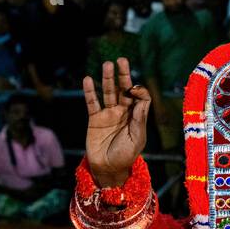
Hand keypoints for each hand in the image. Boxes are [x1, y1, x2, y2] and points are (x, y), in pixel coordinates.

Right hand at [82, 58, 150, 187]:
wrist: (108, 169)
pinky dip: (90, 91)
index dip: (138, 90)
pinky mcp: (94, 119)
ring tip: (107, 64)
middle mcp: (123, 112)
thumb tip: (141, 96)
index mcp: (136, 116)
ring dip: (108, 79)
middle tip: (121, 60)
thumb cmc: (126, 156)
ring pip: (108, 92)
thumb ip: (140, 118)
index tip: (134, 89)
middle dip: (123, 75)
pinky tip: (88, 80)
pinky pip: (92, 102)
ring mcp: (108, 114)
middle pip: (124, 89)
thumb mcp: (137, 138)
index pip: (140, 97)